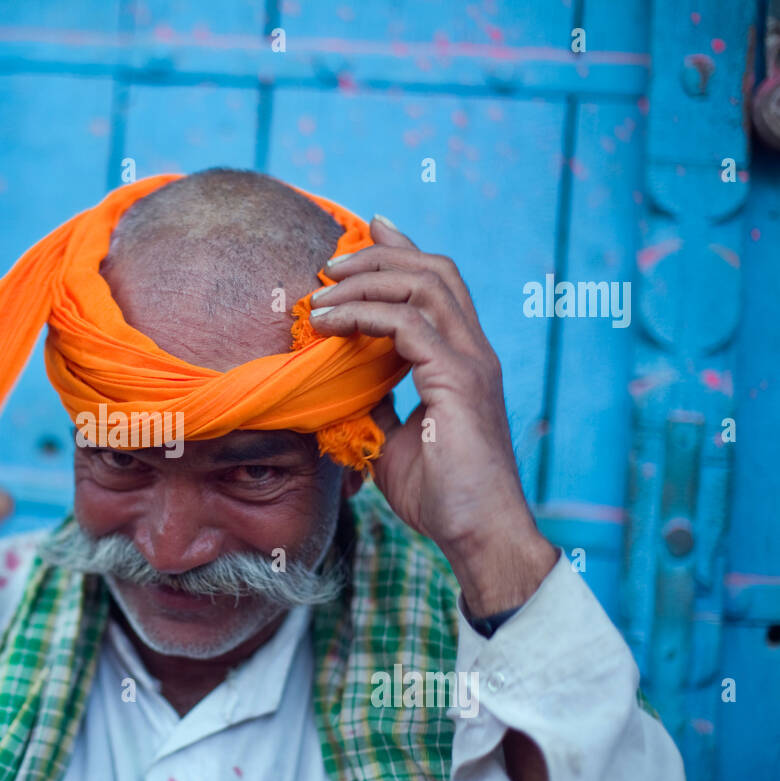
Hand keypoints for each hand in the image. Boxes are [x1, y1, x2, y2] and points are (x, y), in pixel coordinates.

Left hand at [309, 216, 556, 617]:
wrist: (474, 533)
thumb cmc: (440, 495)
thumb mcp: (393, 439)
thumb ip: (376, 403)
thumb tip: (342, 385)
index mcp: (462, 360)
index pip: (438, 285)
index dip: (402, 251)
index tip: (364, 232)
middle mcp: (472, 351)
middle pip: (434, 270)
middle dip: (379, 254)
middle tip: (328, 264)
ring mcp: (469, 362)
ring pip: (423, 285)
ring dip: (365, 279)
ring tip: (320, 291)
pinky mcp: (458, 380)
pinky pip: (407, 325)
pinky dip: (363, 315)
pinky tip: (330, 324)